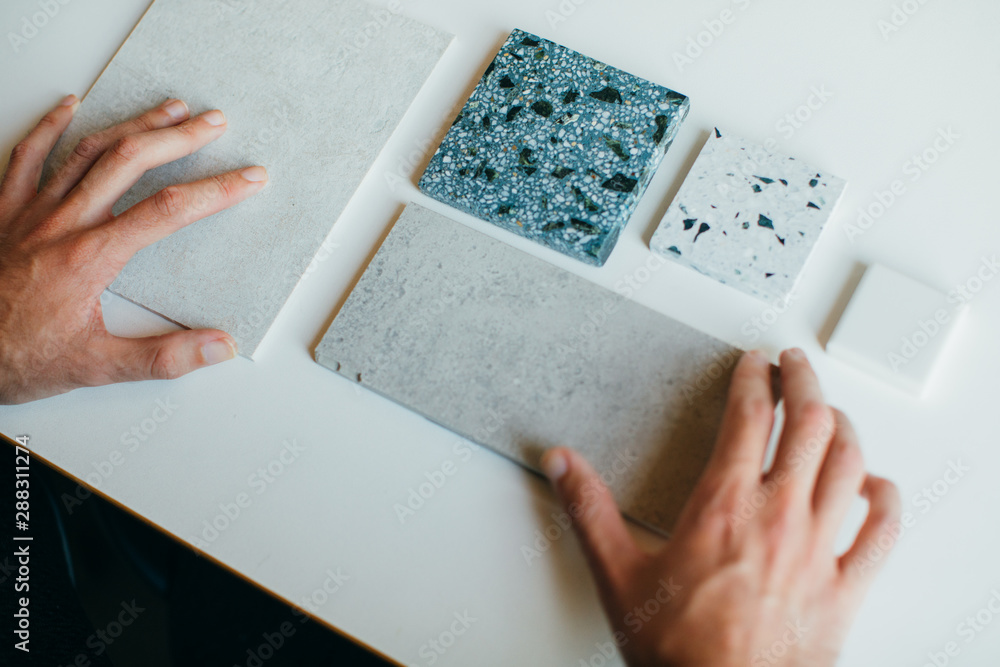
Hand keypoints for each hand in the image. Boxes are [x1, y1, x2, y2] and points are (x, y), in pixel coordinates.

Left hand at [0, 96, 267, 404]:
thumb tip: (217, 346)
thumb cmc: (15, 356)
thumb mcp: (96, 367)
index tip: (249, 179)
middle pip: (130, 162)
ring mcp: (31, 212)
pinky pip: (27, 156)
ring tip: (169, 109)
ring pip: (88, 151)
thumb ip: (163, 358)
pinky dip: (50, 127)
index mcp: (91, 257)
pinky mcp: (4, 211)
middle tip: (214, 123)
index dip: (217, 191)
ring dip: (133, 124)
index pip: (168, 211)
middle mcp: (63, 223)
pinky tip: (70, 107)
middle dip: (179, 138)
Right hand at [541, 349, 900, 666]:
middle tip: (796, 365)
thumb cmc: (679, 650)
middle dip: (804, 382)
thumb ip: (588, 510)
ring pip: (848, 463)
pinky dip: (884, 499)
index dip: (754, 379)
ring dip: (843, 425)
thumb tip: (563, 464)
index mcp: (723, 506)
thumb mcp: (617, 575)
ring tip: (832, 410)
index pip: (749, 418)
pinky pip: (881, 532)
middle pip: (809, 424)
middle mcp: (778, 517)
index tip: (754, 363)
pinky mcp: (844, 588)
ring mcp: (818, 550)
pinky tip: (876, 486)